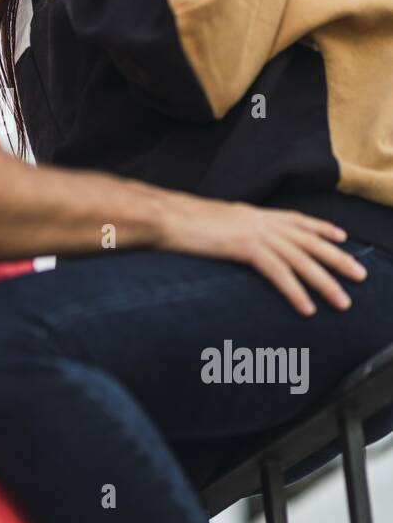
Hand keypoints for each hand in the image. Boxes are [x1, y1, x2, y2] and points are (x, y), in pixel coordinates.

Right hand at [155, 195, 367, 315]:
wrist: (162, 217)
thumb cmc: (177, 223)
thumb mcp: (210, 224)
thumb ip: (228, 231)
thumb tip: (231, 242)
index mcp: (252, 213)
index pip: (296, 220)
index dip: (321, 229)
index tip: (342, 238)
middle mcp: (259, 220)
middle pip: (308, 241)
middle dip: (337, 258)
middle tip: (360, 276)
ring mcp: (254, 232)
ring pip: (300, 259)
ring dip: (325, 282)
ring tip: (343, 301)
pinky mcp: (245, 247)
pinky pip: (278, 273)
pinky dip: (295, 292)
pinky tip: (307, 309)